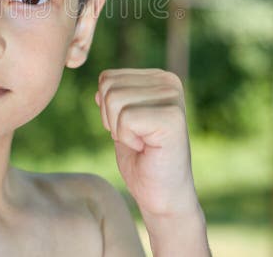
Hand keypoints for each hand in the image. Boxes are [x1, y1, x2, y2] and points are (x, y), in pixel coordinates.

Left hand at [95, 68, 199, 217]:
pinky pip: (125, 119)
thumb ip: (113, 98)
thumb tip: (100, 86)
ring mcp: (173, 97)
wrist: (162, 195)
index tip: (131, 128)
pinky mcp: (172, 118)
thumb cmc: (141, 159)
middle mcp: (169, 81)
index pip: (107, 77)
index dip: (107, 110)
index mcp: (158, 77)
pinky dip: (127, 139)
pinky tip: (147, 148)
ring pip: (114, 100)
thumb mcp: (120, 121)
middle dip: (111, 118)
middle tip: (135, 138)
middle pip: (108, 86)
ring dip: (119, 129)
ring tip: (141, 142)